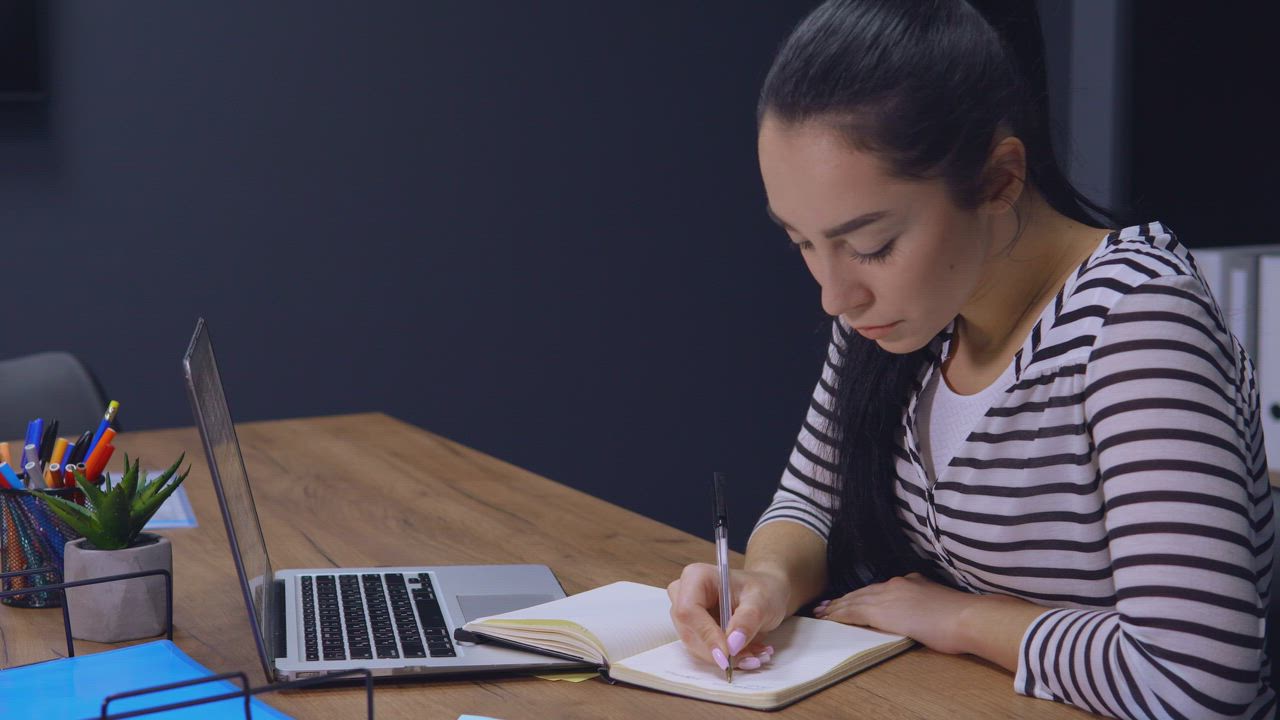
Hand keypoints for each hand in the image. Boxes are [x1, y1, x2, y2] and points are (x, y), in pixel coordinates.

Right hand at [667, 563, 788, 670]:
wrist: (766, 593)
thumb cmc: (763, 589)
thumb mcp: (762, 602)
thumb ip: (747, 621)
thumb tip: (732, 645)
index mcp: (696, 576)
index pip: (688, 610)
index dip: (706, 634)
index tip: (728, 654)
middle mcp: (684, 593)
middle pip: (689, 632)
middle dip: (718, 651)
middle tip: (751, 657)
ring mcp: (686, 613)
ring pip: (695, 646)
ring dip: (725, 657)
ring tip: (754, 653)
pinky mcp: (693, 629)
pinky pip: (703, 651)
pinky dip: (726, 657)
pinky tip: (747, 652)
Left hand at [813, 572, 975, 653]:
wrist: (966, 617)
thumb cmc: (962, 617)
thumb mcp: (941, 601)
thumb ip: (926, 600)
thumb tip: (921, 608)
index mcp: (910, 582)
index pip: (878, 589)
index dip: (861, 595)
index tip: (848, 600)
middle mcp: (896, 584)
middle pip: (861, 592)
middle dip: (842, 600)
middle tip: (823, 606)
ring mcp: (888, 596)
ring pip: (853, 600)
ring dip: (835, 608)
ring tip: (820, 613)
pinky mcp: (882, 611)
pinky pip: (853, 612)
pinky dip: (839, 615)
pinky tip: (829, 619)